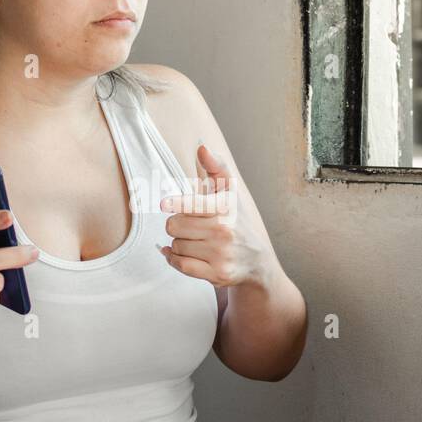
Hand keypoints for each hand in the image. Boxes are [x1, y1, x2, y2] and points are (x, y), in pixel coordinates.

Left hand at [158, 144, 270, 288]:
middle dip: (177, 225)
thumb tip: (202, 147)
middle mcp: (224, 231)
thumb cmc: (237, 220)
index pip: (195, 204)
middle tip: (189, 225)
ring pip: (175, 246)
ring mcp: (221, 254)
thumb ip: (216, 167)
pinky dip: (173, 259)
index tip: (164, 204)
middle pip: (174, 226)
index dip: (177, 203)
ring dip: (179, 243)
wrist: (257, 261)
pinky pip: (180, 265)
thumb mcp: (230, 191)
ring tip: (195, 241)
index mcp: (226, 207)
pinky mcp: (217, 274)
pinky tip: (176, 253)